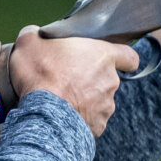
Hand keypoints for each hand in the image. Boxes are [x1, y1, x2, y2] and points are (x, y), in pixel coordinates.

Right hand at [9, 27, 140, 136]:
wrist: (42, 112)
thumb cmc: (40, 73)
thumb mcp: (30, 41)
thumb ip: (38, 34)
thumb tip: (34, 34)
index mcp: (103, 56)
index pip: (129, 57)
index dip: (122, 59)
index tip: (112, 61)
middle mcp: (110, 81)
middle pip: (107, 79)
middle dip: (90, 80)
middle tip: (67, 79)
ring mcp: (106, 106)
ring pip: (99, 101)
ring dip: (84, 100)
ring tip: (61, 99)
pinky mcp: (98, 126)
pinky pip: (91, 120)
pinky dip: (79, 118)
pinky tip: (62, 115)